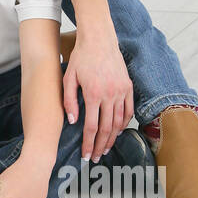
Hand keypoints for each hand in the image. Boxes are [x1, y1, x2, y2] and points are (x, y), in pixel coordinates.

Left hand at [63, 28, 133, 161]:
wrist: (99, 39)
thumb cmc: (80, 58)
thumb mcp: (68, 78)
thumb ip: (69, 101)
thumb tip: (73, 122)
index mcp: (93, 94)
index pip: (92, 127)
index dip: (89, 144)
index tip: (86, 155)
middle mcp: (110, 94)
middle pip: (107, 129)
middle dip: (101, 146)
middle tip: (96, 157)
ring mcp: (121, 91)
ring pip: (119, 122)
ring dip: (113, 138)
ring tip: (106, 148)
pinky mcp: (128, 86)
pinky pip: (128, 110)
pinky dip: (124, 123)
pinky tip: (117, 131)